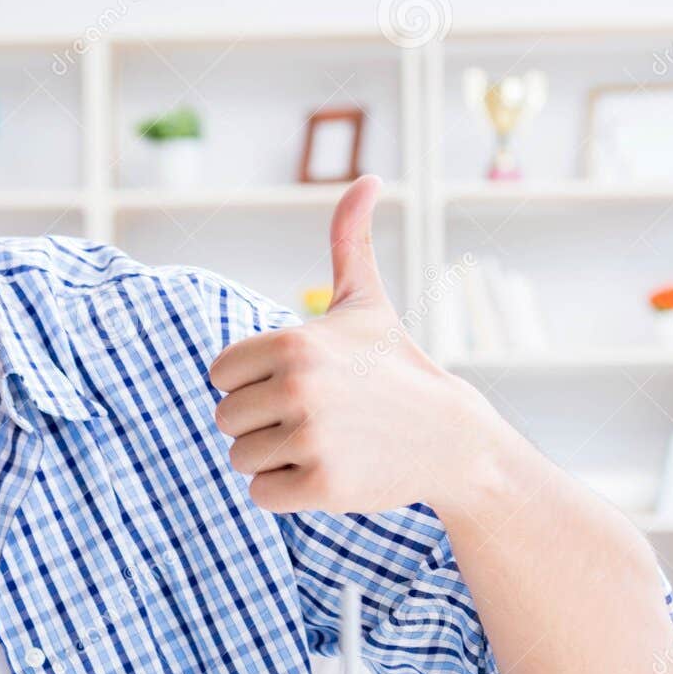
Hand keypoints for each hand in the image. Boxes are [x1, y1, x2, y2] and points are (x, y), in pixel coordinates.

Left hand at [208, 174, 498, 514]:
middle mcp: (298, 386)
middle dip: (262, 424)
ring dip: (274, 459)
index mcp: (293, 342)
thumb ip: (349, 241)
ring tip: (326, 443)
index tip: (297, 384)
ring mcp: (310, 437)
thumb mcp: (366, 304)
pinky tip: (330, 472)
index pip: (220, 375)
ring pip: (240, 459)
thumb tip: (366, 177)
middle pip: (226, 419)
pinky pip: (261, 495)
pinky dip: (287, 492)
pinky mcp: (321, 484)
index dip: (252, 384)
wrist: (452, 439)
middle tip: (317, 419)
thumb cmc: (395, 368)